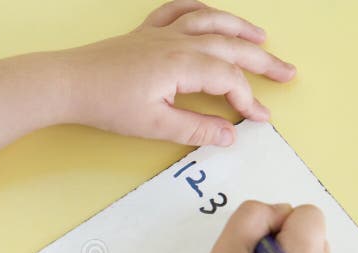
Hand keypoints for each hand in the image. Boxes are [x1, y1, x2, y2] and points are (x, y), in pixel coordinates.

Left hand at [59, 0, 295, 145]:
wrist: (68, 83)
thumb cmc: (106, 105)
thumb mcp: (154, 125)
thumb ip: (195, 128)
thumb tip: (230, 135)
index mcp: (182, 64)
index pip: (229, 79)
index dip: (249, 99)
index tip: (261, 119)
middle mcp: (177, 41)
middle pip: (230, 47)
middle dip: (262, 61)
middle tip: (289, 72)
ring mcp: (161, 33)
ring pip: (210, 21)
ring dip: (239, 28)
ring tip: (261, 38)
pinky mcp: (144, 33)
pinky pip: (179, 10)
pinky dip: (199, 9)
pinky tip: (210, 14)